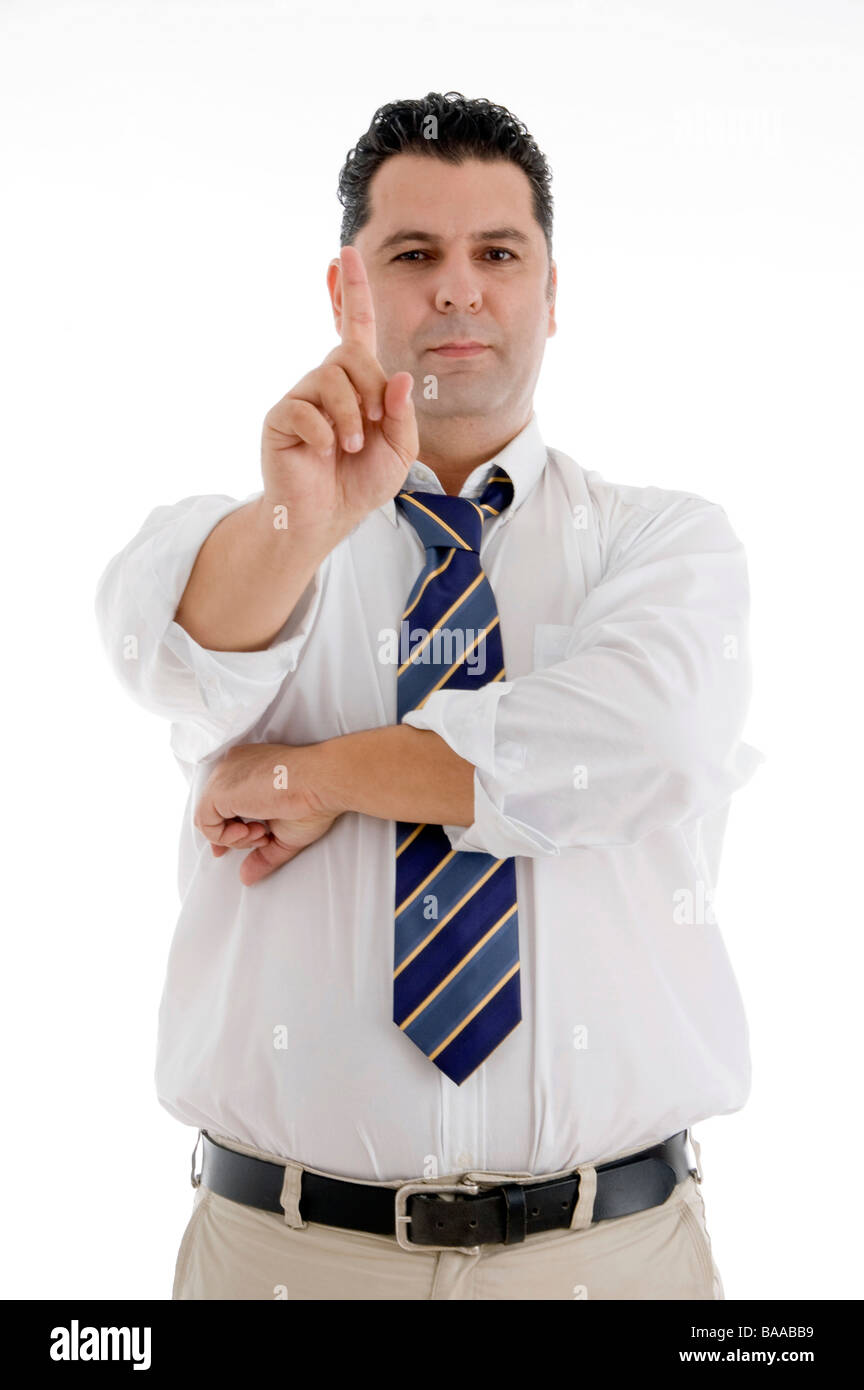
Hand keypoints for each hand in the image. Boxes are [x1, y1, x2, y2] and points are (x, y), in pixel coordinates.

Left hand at [193, 743, 340, 885]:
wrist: (321, 782)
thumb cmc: (312, 801)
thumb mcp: (284, 833)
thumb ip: (263, 854)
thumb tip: (246, 879)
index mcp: (248, 767)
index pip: (223, 800)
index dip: (228, 825)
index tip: (244, 839)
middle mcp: (232, 767)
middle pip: (214, 810)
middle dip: (232, 835)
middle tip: (262, 838)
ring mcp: (223, 777)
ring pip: (207, 818)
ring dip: (234, 838)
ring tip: (263, 833)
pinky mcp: (218, 790)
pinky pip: (205, 823)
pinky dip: (226, 837)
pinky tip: (254, 831)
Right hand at [260, 244, 418, 540]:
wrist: (327, 519)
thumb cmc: (360, 482)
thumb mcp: (399, 450)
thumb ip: (402, 414)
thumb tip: (398, 376)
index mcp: (356, 383)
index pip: (355, 327)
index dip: (353, 291)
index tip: (347, 251)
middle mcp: (325, 382)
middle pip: (351, 354)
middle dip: (371, 388)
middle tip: (374, 425)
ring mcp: (300, 398)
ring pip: (329, 378)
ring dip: (351, 415)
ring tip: (352, 447)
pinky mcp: (280, 419)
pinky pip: (303, 408)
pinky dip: (323, 432)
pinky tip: (325, 451)